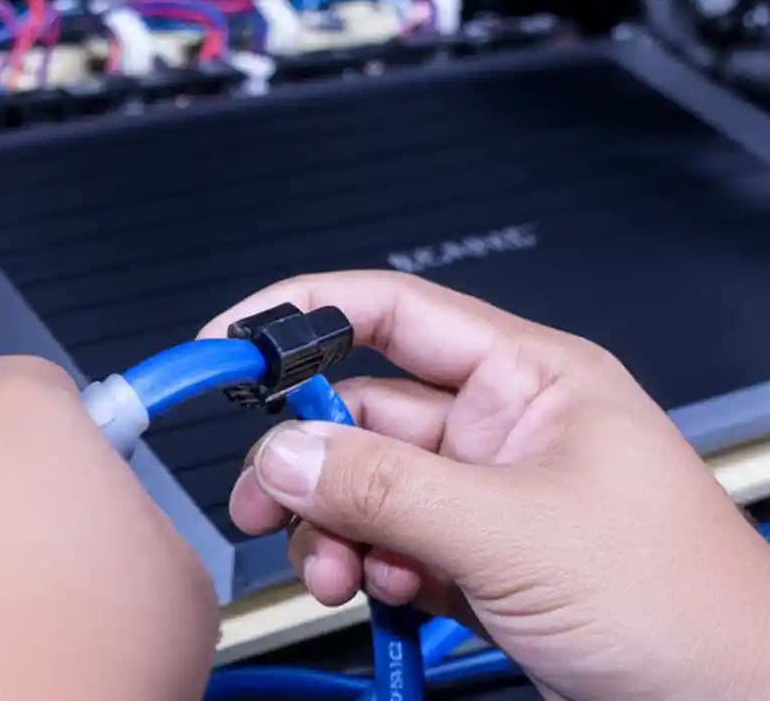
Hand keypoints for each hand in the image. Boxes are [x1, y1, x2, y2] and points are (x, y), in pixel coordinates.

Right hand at [203, 271, 769, 700]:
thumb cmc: (685, 606)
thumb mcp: (515, 532)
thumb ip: (388, 488)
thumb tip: (288, 452)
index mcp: (529, 379)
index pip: (393, 313)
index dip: (304, 316)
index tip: (232, 344)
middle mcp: (502, 429)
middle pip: (363, 415)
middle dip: (311, 461)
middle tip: (268, 498)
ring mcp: (484, 498)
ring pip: (365, 489)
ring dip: (336, 531)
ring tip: (343, 573)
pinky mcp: (474, 560)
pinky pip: (388, 546)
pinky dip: (369, 571)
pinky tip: (392, 597)